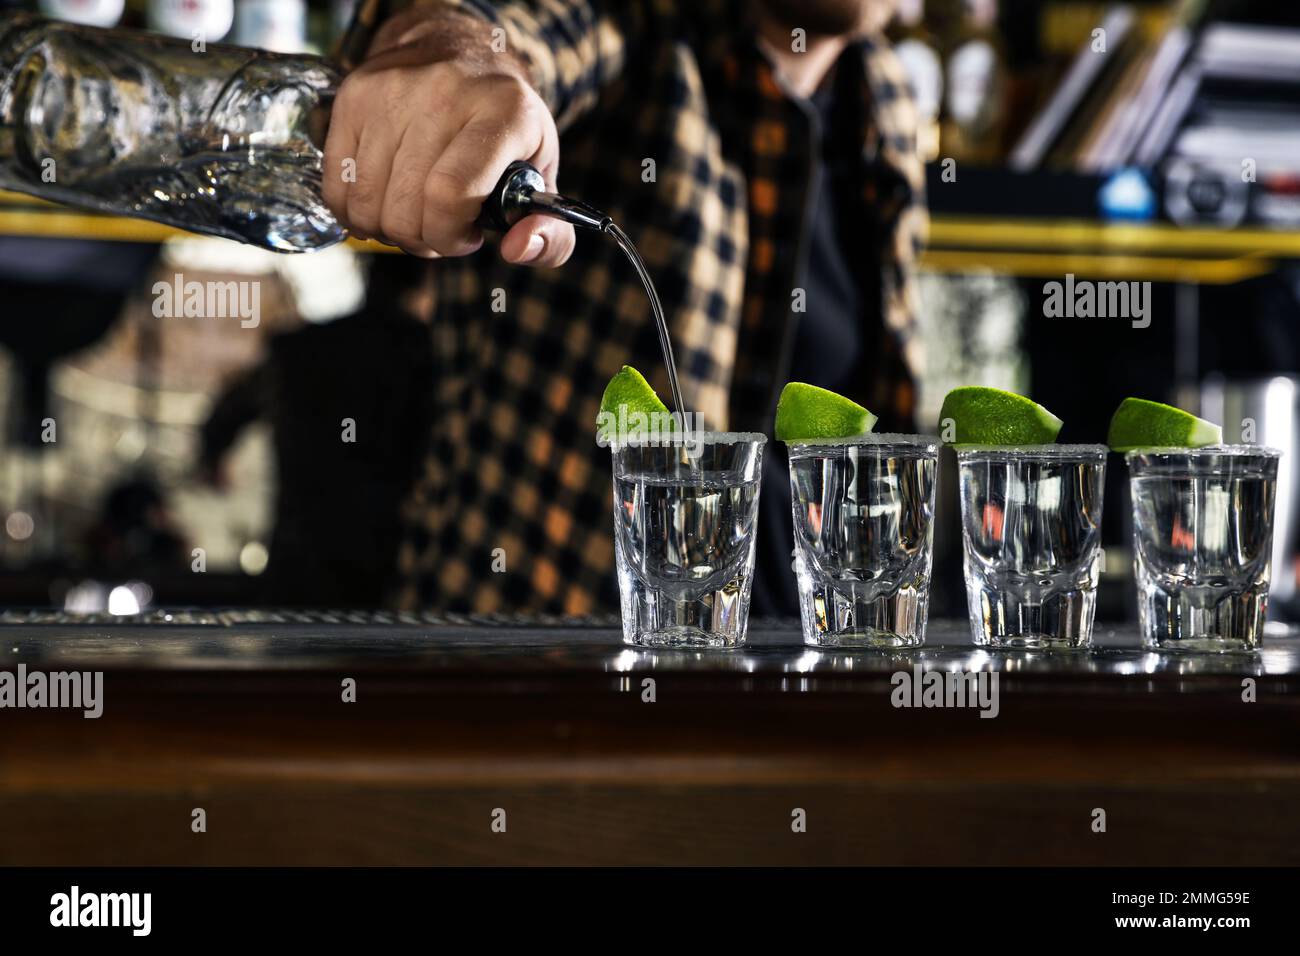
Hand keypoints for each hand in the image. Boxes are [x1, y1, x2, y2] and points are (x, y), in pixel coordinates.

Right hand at [322, 8, 575, 265]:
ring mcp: (392, 91)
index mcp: (504, 113)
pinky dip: (358, 212)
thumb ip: (552, 234)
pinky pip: (338, 186)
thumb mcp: (542, 176)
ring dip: (389, 230)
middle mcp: (445, 93)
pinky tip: (386, 200)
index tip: (467, 236)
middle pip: (405, 208)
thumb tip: (520, 250)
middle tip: (440, 228)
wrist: (459, 53)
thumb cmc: (504, 129)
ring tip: (415, 213)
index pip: (450, 193)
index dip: (450, 234)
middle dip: (422, 239)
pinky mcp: (355, 96)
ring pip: (368, 203)